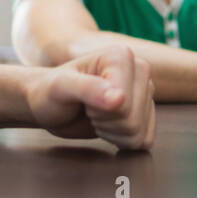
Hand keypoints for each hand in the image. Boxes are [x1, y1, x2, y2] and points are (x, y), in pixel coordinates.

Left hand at [25, 44, 155, 149]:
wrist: (50, 105)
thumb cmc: (50, 92)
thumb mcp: (61, 88)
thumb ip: (88, 89)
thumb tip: (119, 99)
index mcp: (122, 56)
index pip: (124, 103)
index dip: (99, 110)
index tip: (83, 98)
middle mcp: (139, 70)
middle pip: (133, 120)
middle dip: (106, 123)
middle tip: (88, 108)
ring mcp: (145, 91)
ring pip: (139, 132)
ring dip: (112, 132)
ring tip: (96, 115)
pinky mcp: (146, 112)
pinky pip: (145, 140)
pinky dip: (122, 140)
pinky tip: (108, 125)